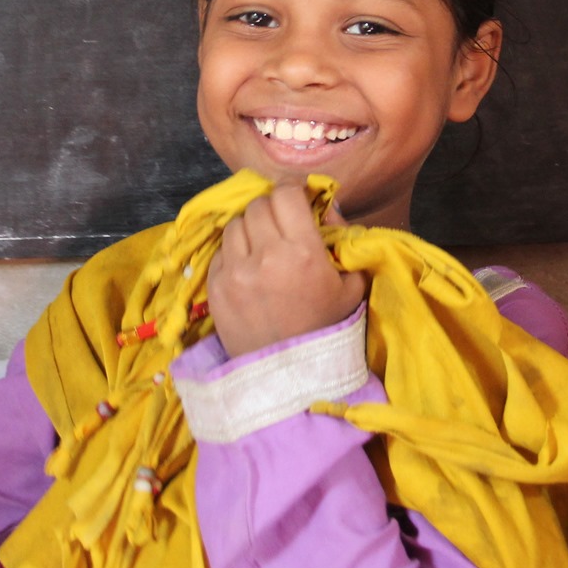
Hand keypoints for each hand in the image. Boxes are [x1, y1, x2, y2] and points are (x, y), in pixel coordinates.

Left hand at [207, 184, 367, 358]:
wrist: (291, 377)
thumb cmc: (327, 329)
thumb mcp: (352, 286)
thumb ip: (343, 242)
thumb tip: (327, 209)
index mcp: (302, 252)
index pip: (285, 195)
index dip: (292, 190)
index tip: (297, 196)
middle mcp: (265, 256)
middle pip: (258, 206)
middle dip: (271, 209)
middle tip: (281, 223)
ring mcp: (235, 272)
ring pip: (235, 225)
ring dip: (250, 228)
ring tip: (262, 245)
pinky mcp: (216, 288)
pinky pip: (220, 252)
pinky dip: (234, 253)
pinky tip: (248, 267)